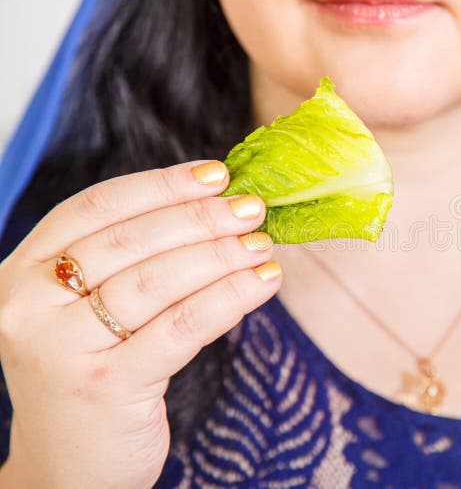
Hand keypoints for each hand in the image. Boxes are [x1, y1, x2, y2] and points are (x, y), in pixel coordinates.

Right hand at [0, 160, 280, 487]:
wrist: (67, 471)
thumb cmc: (90, 379)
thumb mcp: (84, 316)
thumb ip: (126, 266)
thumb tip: (213, 210)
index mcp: (21, 275)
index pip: (95, 209)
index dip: (160, 186)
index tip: (216, 175)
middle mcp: (30, 307)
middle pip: (130, 242)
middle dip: (201, 219)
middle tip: (252, 209)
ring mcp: (63, 349)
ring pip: (159, 282)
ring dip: (222, 256)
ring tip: (263, 245)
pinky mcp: (107, 387)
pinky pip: (183, 327)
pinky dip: (230, 298)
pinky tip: (263, 284)